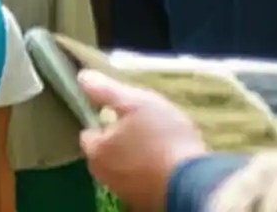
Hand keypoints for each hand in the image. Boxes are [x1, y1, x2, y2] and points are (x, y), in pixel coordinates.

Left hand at [77, 70, 206, 211]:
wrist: (194, 183)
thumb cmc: (162, 138)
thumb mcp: (135, 103)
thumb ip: (106, 91)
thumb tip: (82, 77)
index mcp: (96, 152)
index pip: (89, 134)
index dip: (105, 122)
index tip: (124, 115)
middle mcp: (104, 176)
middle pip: (105, 152)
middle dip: (120, 140)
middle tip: (145, 128)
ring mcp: (124, 191)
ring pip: (123, 167)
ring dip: (136, 156)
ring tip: (160, 144)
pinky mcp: (144, 201)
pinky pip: (141, 181)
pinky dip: (149, 172)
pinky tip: (167, 163)